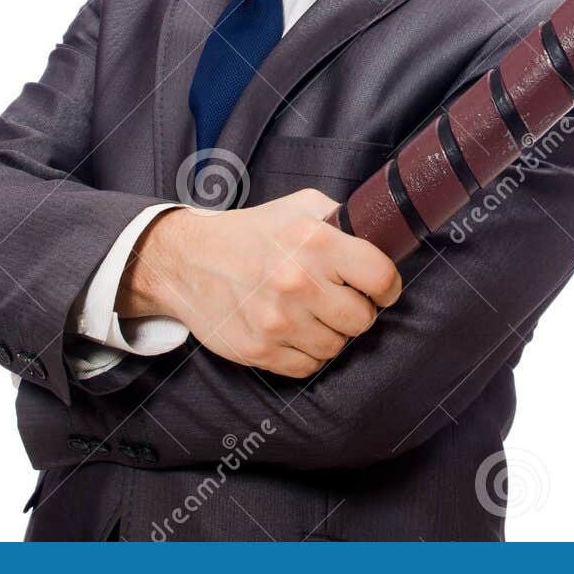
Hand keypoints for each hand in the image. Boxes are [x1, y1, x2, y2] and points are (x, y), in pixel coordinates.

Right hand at [117, 188, 401, 377]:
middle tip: (338, 299)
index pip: (381, 277)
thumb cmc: (250, 233)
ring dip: (330, 333)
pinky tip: (292, 330)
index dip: (387, 286)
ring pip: (336, 346)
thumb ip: (341, 218)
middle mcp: (297, 281)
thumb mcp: (298, 207)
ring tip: (310, 313)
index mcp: (313, 240)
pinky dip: (306, 352)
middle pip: (363, 319)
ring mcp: (277, 320)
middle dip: (356, 310)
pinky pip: (308, 366)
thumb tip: (383, 235)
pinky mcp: (259, 350)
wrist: (187, 260)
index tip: (379, 287)